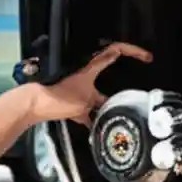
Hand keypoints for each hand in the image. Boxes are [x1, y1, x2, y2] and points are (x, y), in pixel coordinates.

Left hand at [30, 42, 153, 126]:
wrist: (34, 105)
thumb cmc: (58, 96)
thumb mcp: (86, 98)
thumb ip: (101, 99)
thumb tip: (112, 107)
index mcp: (90, 66)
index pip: (116, 50)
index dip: (133, 51)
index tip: (147, 58)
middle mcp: (86, 73)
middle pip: (110, 69)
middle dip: (126, 74)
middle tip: (141, 79)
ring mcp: (80, 86)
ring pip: (101, 93)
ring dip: (109, 104)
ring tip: (123, 113)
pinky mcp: (74, 100)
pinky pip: (90, 109)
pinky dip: (95, 119)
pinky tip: (101, 131)